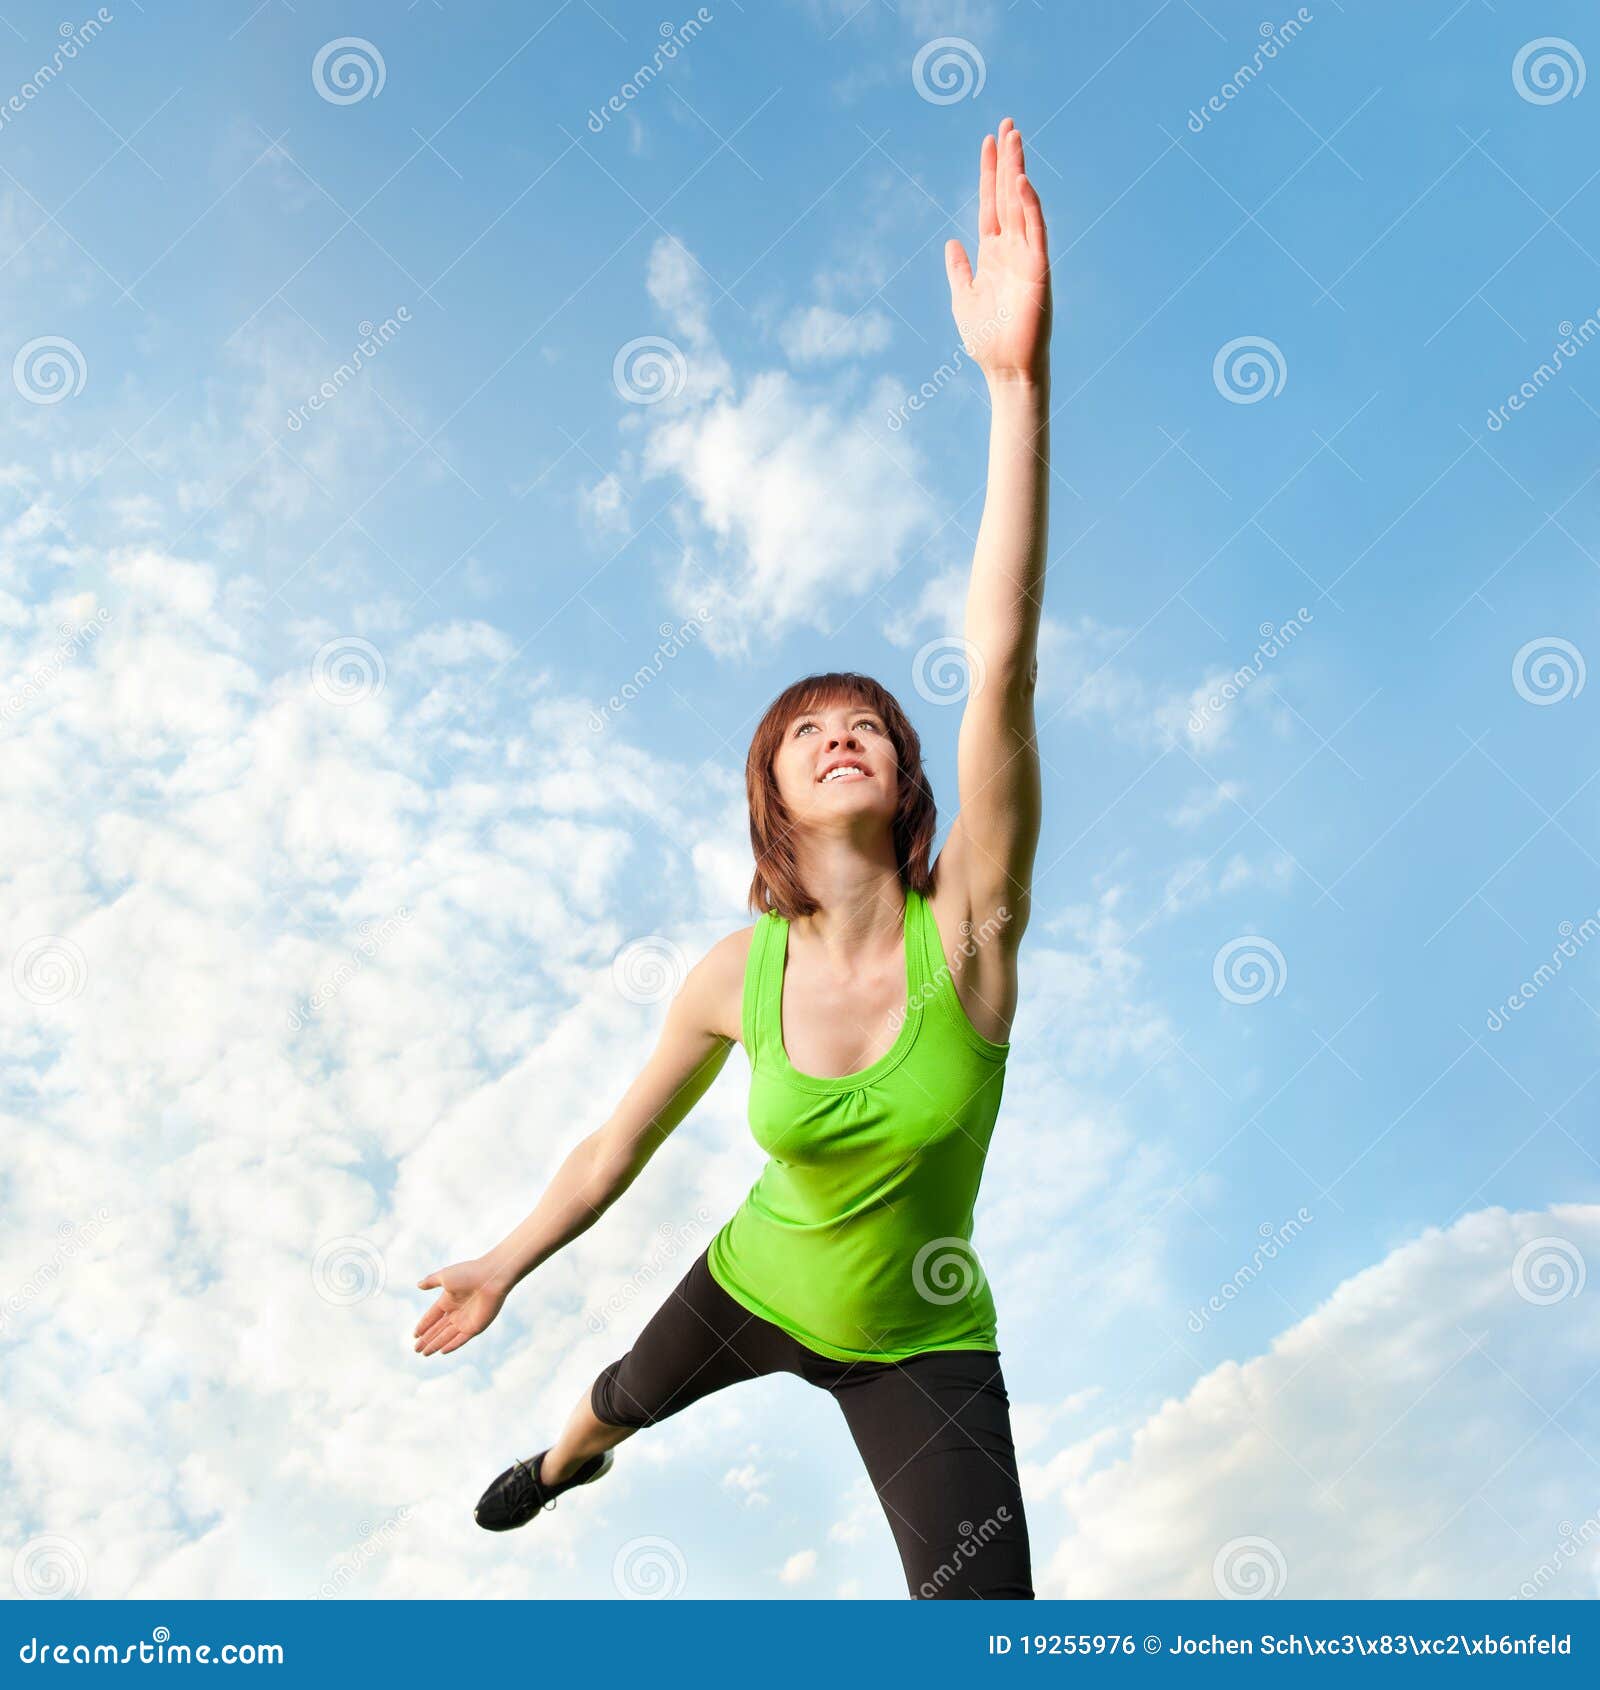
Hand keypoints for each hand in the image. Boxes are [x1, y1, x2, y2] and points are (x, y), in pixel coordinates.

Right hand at [413, 1257, 508, 1356]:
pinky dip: (452, 1345)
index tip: (414, 1335)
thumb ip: (431, 1281)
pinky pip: (461, 1339)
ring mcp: (466, 1320)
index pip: (432, 1316)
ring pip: (447, 1336)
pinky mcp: (476, 1326)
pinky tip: (441, 1351)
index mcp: (448, 1299)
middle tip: (416, 1349)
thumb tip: (418, 1285)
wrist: (492, 1277)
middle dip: (427, 1339)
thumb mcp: (445, 1276)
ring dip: (435, 1344)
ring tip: (423, 1353)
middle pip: (438, 1329)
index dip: (423, 1325)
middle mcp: (457, 1311)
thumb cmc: (469, 1273)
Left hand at [944, 117, 1051, 385]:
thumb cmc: (986, 340)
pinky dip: (1029, 206)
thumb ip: (958, 269)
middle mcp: (1011, 249)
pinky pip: (1035, 231)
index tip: (989, 141)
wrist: (1005, 369)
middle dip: (1006, 160)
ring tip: (1015, 138)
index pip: (991, 204)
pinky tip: (1021, 182)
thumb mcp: (963, 298)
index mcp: (992, 254)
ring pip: (1022, 205)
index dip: (990, 173)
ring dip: (1018, 172)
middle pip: (1008, 195)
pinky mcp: (1038, 269)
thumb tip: (951, 243)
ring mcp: (1026, 257)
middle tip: (1006, 123)